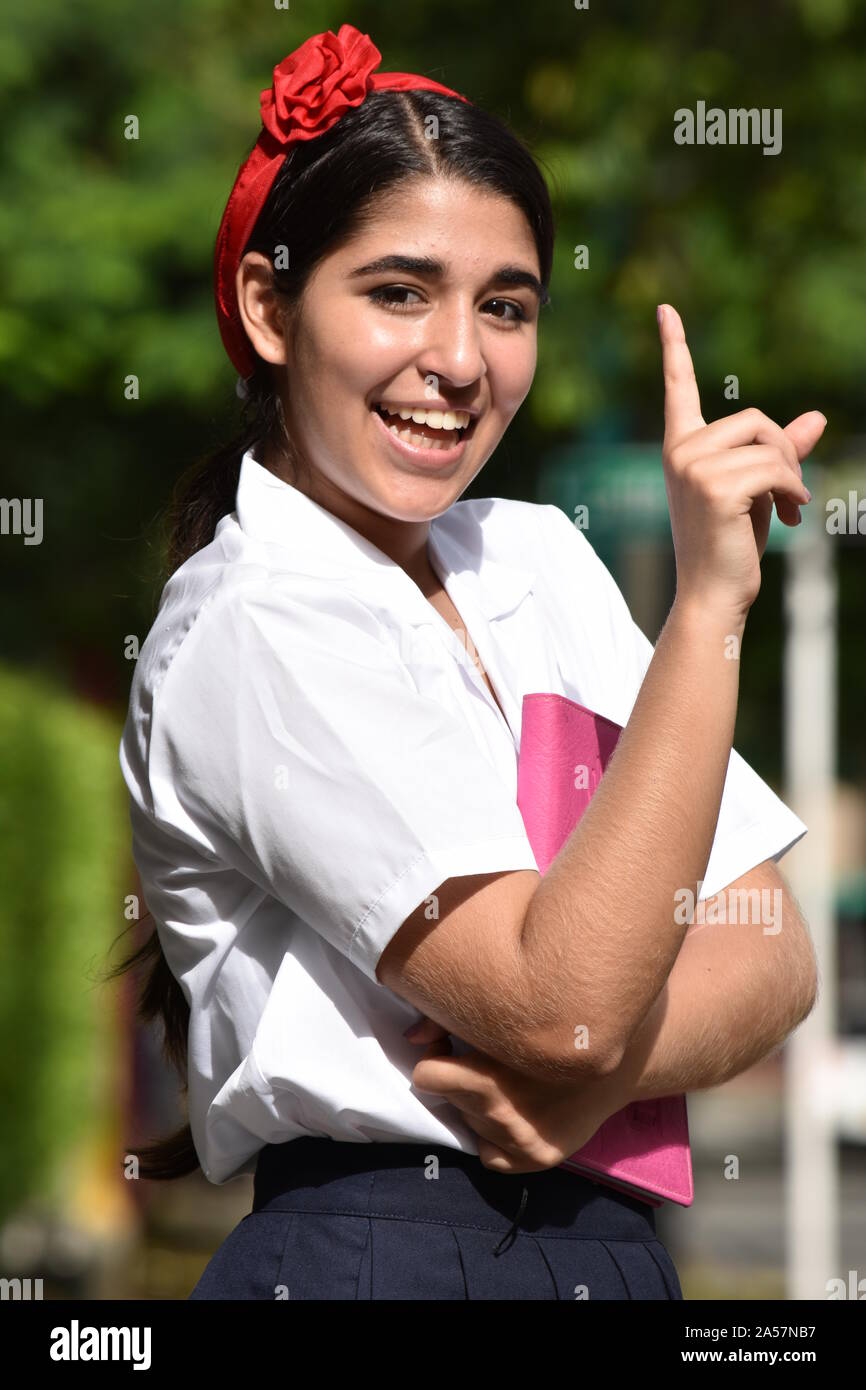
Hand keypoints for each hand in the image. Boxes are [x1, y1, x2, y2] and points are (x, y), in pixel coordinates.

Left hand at [404, 1017, 627, 1174]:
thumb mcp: (512, 1007)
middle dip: (458, 1077)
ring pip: (471, 1123)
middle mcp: (507, 1115)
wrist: (626, 1057)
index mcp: (497, 1075)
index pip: (430, 1077)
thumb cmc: (565, 1020)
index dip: (435, 1057)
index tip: (448, 1045)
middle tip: (485, 1059)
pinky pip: (490, 1155)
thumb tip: (412, 1037)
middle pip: (449, 1098)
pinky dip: (494, 1136)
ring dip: (479, 1104)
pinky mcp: (539, 1159)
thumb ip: (452, 1019)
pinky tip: (515, 1111)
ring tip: (510, 1081)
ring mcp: (523, 1142)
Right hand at [658, 303, 823, 621]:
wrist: (713, 594)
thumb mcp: (758, 490)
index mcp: (681, 447)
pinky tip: (788, 517)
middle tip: (790, 494)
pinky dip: (793, 490)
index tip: (666, 310)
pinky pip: (774, 466)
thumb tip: (817, 416)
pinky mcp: (713, 483)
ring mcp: (692, 465)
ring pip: (769, 441)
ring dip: (791, 475)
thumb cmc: (731, 545)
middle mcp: (680, 450)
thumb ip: (781, 452)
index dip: (675, 346)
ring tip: (786, 509)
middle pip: (756, 418)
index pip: (679, 388)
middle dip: (784, 452)